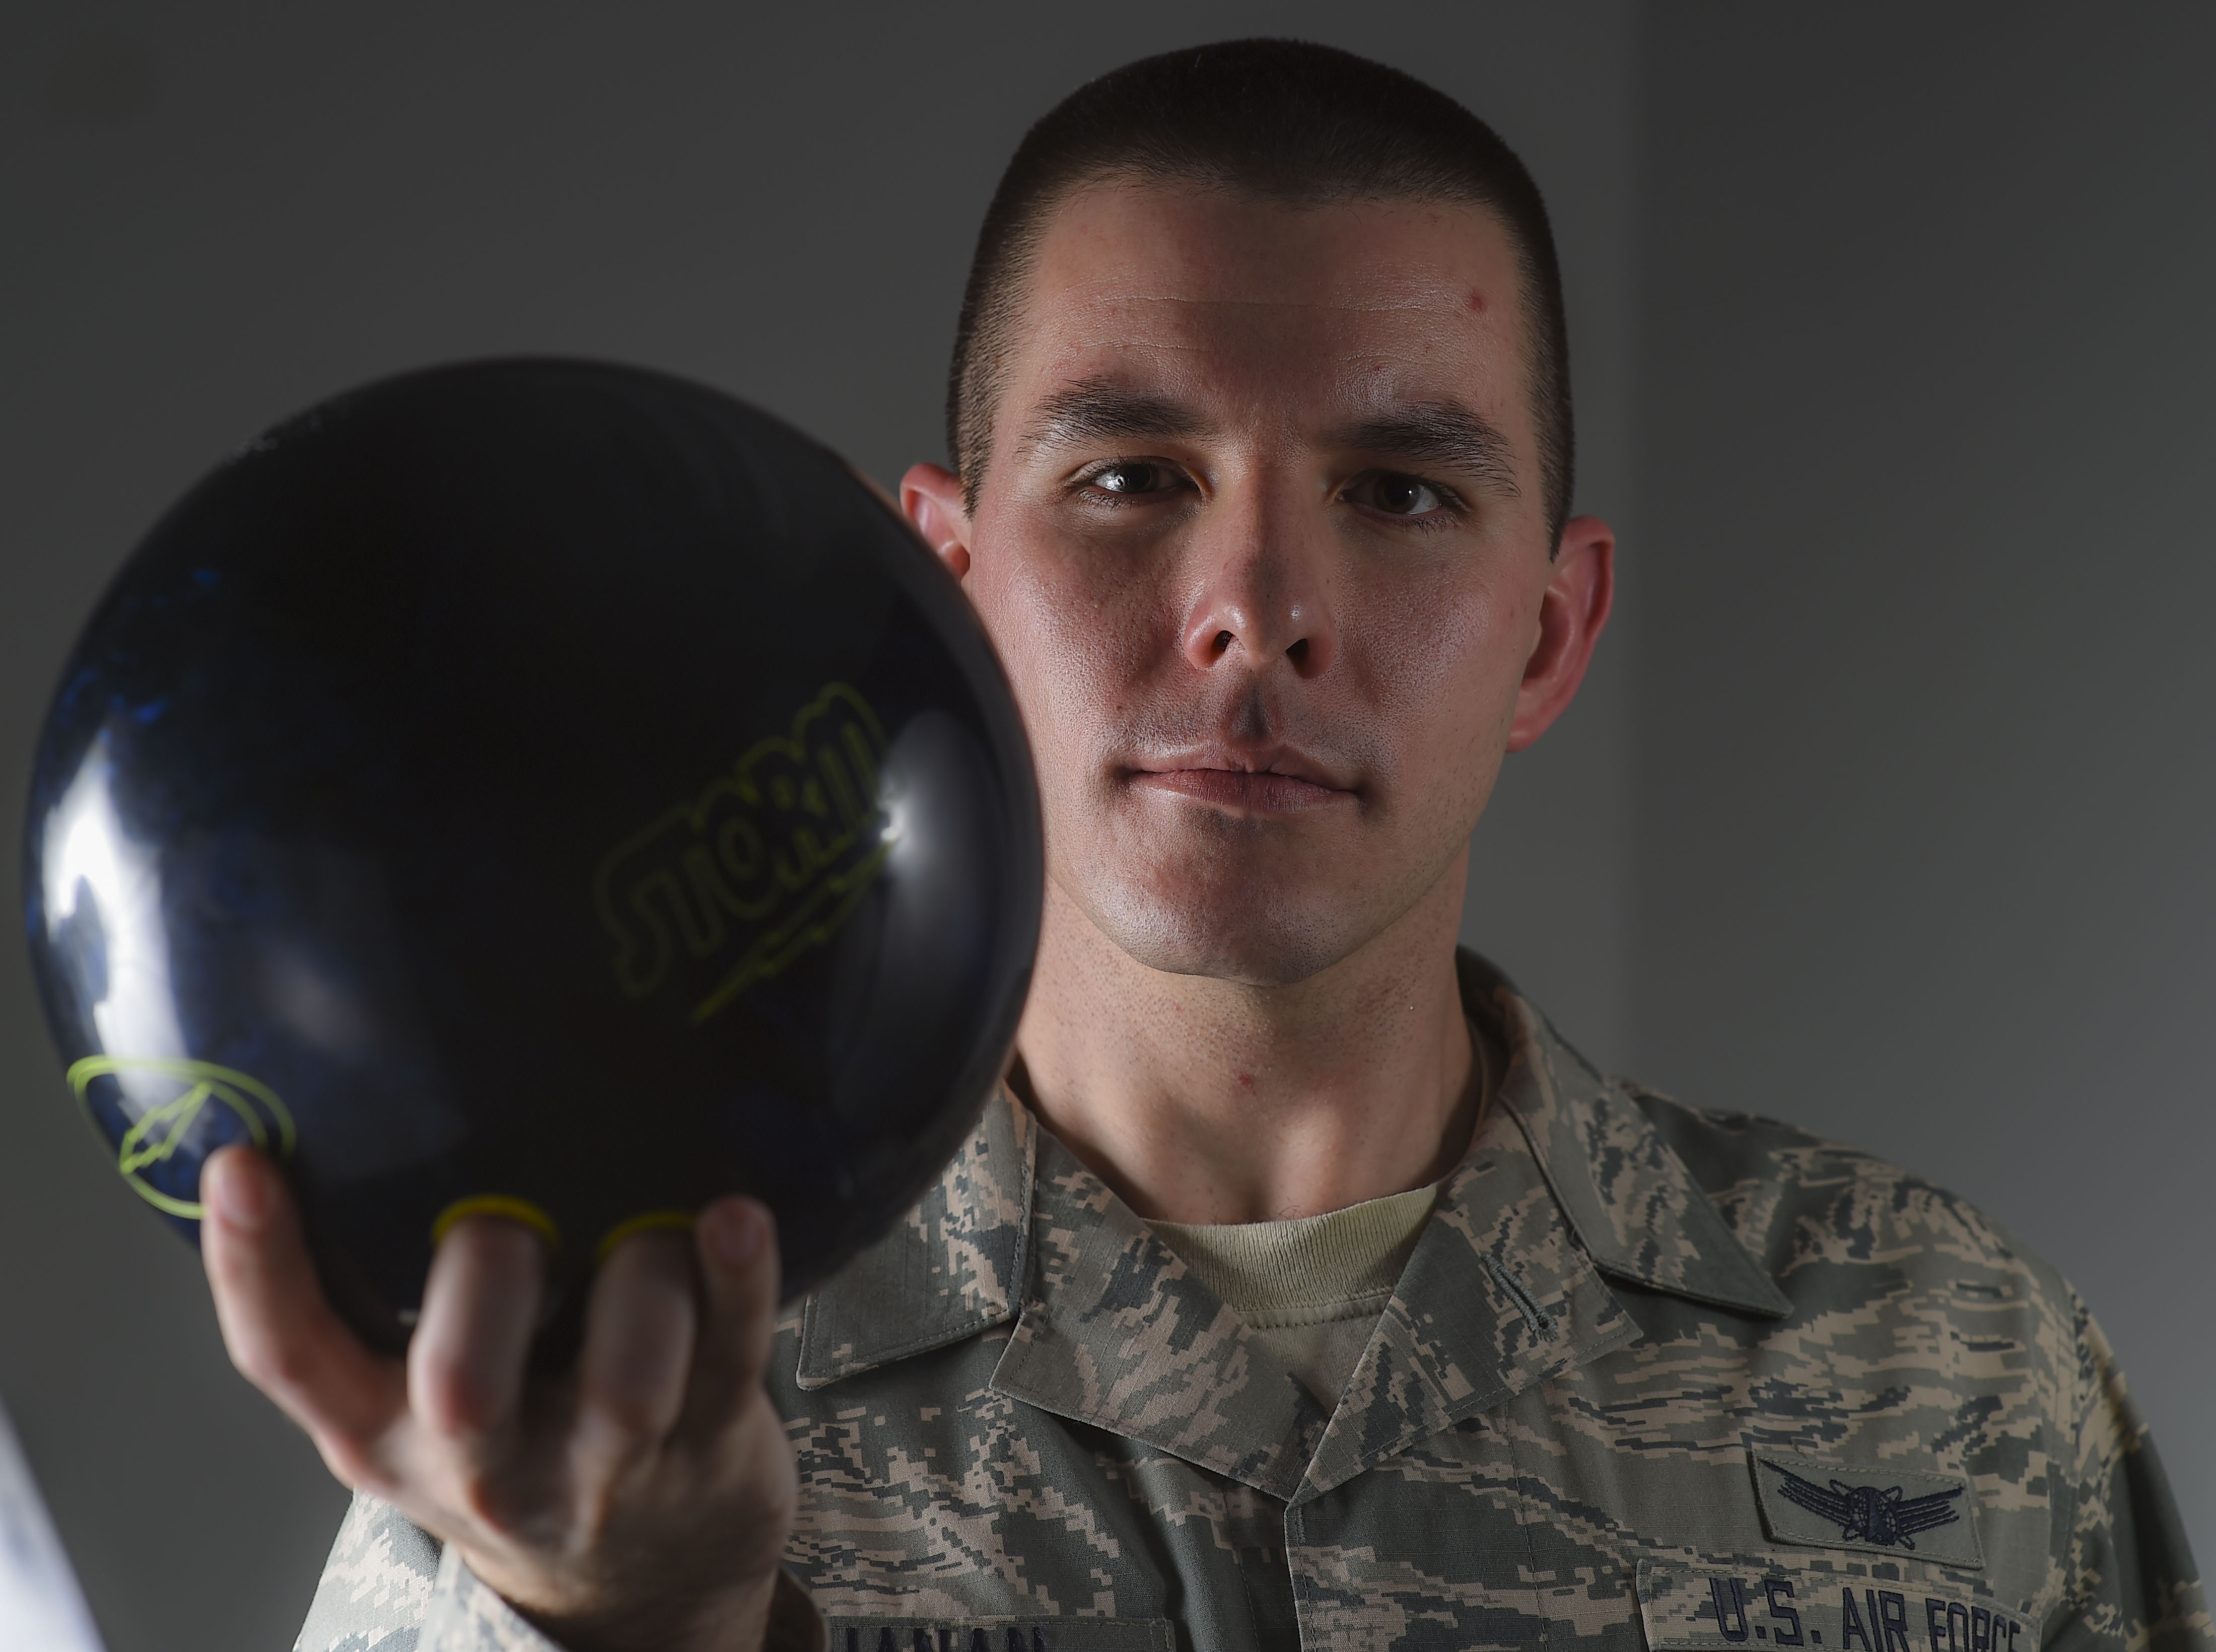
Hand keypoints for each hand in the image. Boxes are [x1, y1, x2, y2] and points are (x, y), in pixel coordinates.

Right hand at [200, 1146, 797, 1651]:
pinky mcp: (706, 1443)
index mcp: (382, 1430)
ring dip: (640, 1270)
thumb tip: (357, 1124)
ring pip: (621, 1382)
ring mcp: (600, 1466)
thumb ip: (382, 1304)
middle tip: (510, 1214)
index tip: (243, 1164)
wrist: (640, 1591)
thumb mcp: (417, 1406)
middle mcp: (482, 1461)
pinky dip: (738, 1280)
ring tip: (653, 1219)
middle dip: (485, 1276)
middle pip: (461, 1384)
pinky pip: (729, 1357)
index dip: (255, 1267)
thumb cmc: (520, 1446)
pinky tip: (736, 1216)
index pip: (288, 1357)